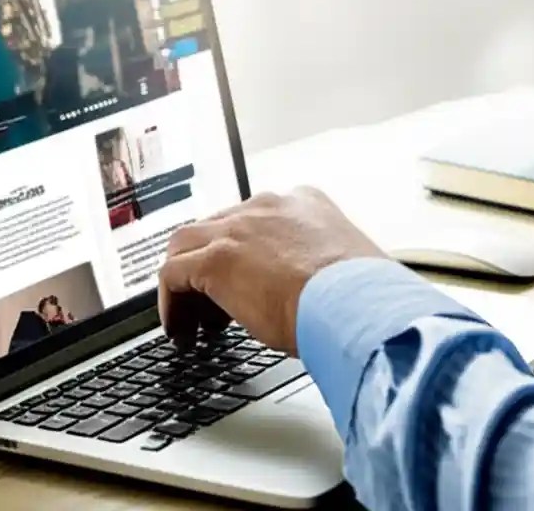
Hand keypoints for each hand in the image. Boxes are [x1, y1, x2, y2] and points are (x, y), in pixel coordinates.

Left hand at [157, 187, 387, 354]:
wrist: (357, 305)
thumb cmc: (363, 297)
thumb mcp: (344, 268)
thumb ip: (323, 268)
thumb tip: (319, 295)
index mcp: (305, 203)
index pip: (256, 219)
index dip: (243, 252)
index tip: (243, 280)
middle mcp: (269, 206)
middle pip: (216, 227)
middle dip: (208, 264)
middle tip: (212, 303)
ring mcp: (239, 227)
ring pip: (186, 244)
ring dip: (184, 280)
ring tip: (190, 318)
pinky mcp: (216, 258)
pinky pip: (173, 274)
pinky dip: (171, 304)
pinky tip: (181, 330)